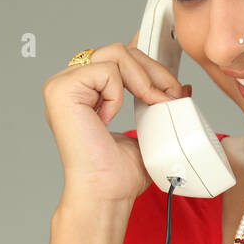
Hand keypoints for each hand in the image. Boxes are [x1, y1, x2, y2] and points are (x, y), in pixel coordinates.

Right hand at [43, 28, 189, 209]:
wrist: (106, 193)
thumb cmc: (119, 173)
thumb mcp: (149, 129)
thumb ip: (158, 104)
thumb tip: (182, 86)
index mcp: (86, 91)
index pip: (116, 56)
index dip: (144, 56)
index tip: (168, 72)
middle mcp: (71, 84)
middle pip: (120, 50)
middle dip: (154, 70)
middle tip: (172, 96)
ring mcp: (62, 85)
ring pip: (115, 53)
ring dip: (144, 78)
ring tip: (153, 104)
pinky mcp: (61, 89)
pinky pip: (106, 69)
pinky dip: (119, 92)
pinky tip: (110, 117)